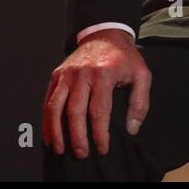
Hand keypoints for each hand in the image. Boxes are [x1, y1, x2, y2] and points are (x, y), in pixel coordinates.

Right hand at [42, 29, 148, 157]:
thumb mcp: (141, 74)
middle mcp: (82, 73)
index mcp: (104, 73)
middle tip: (82, 153)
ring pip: (56, 106)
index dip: (100, 133)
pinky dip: (46, 119)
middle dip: (77, 136)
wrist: (105, 34)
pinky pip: (48, 99)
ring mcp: (67, 74)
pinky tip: (50, 135)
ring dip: (56, 131)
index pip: (99, 110)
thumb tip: (132, 128)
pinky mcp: (57, 74)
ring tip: (60, 149)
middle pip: (75, 111)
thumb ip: (140, 102)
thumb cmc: (125, 58)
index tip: (103, 148)